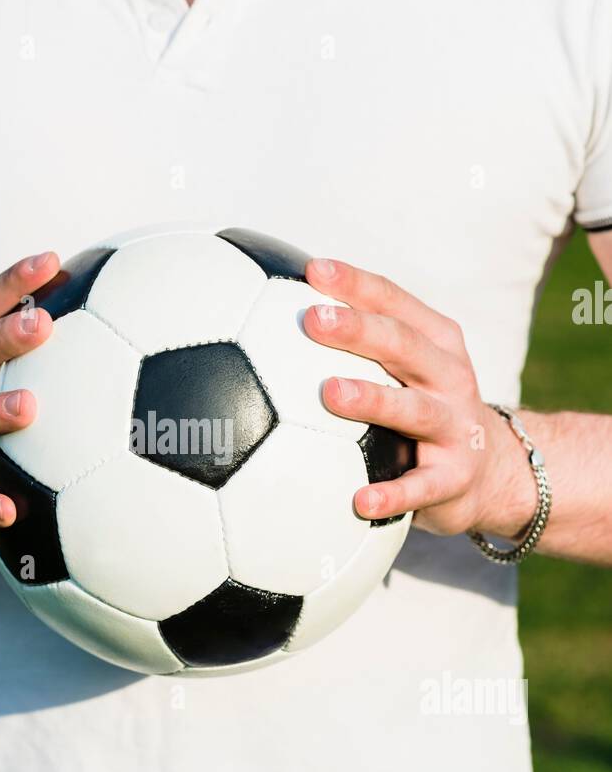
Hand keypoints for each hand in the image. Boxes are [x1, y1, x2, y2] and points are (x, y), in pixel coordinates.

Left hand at [303, 259, 536, 538]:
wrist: (495, 470)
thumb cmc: (427, 405)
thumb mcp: (409, 366)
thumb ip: (361, 339)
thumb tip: (277, 306)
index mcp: (436, 342)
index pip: (394, 303)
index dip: (356, 284)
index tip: (313, 270)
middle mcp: (450, 378)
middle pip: (403, 346)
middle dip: (359, 330)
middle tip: (314, 320)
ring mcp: (455, 427)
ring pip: (413, 410)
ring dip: (373, 400)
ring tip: (331, 393)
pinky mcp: (454, 479)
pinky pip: (420, 488)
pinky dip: (393, 495)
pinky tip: (360, 501)